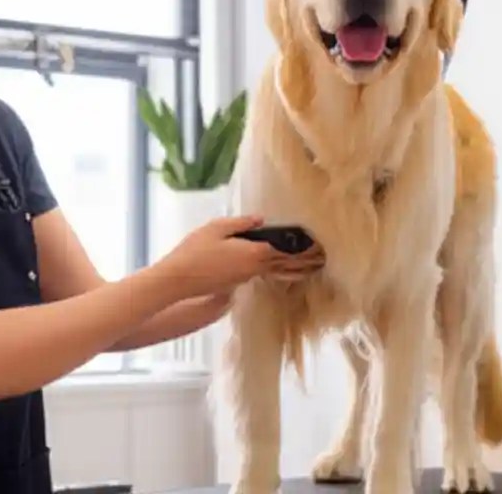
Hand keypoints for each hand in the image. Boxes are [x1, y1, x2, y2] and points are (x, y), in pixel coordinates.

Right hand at [155, 215, 316, 298]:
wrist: (179, 280)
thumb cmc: (195, 251)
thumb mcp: (217, 228)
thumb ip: (241, 223)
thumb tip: (260, 219)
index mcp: (255, 253)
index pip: (287, 250)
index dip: (305, 249)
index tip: (321, 246)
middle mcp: (255, 268)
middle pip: (287, 265)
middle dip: (306, 262)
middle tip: (322, 259)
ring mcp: (246, 277)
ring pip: (276, 272)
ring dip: (294, 269)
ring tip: (309, 266)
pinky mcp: (237, 282)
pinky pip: (264, 274)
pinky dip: (278, 271)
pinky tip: (279, 268)